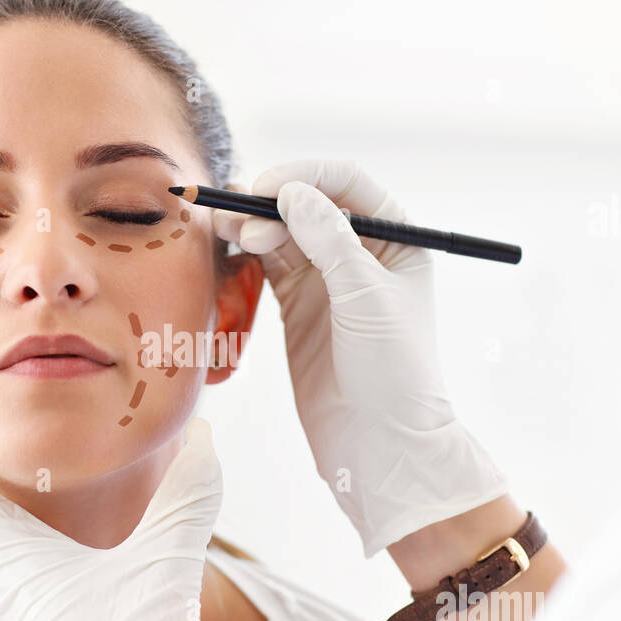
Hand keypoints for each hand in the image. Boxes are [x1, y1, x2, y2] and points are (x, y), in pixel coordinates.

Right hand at [215, 158, 506, 557]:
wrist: (380, 444)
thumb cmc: (394, 373)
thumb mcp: (365, 297)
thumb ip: (328, 240)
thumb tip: (292, 191)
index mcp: (397, 240)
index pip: (348, 185)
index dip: (306, 177)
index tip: (267, 188)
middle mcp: (362, 253)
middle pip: (309, 203)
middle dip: (270, 201)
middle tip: (237, 217)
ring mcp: (328, 280)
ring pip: (283, 232)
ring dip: (252, 223)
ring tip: (224, 228)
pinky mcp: (299, 308)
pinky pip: (269, 264)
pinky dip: (247, 250)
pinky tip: (228, 244)